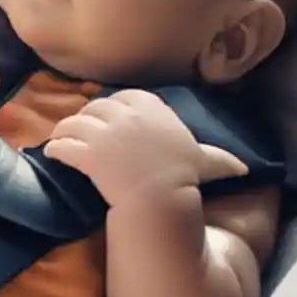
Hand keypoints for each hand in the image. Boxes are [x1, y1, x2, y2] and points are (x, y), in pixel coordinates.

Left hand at [43, 89, 247, 206]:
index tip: (107, 122)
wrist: (161, 197)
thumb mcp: (204, 161)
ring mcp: (103, 131)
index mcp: (149, 105)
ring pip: (73, 124)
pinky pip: (63, 145)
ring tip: (61, 141)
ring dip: (64, 132)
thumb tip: (246, 168)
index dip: (110, 109)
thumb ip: (220, 158)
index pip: (120, 98)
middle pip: (94, 108)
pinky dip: (55, 149)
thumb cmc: (182, 177)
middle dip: (86, 119)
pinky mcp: (87, 151)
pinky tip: (51, 155)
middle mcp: (124, 112)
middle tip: (79, 132)